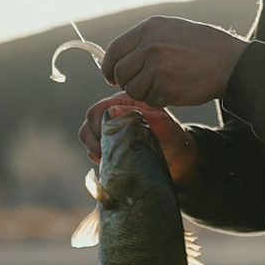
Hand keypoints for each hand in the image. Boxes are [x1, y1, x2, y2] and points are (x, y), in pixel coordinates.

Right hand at [79, 94, 199, 186]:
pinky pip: (91, 148)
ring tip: (111, 159)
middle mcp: (115, 111)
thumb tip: (113, 110)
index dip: (99, 127)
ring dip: (95, 149)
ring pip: (87, 134)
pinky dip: (97, 156)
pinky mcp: (108, 142)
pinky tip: (112, 162)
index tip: (111, 142)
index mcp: (126, 102)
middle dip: (97, 140)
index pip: (99, 110)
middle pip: (90, 122)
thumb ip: (142, 115)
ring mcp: (110, 126)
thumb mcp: (163, 126)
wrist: (178, 156)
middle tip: (111, 154)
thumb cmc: (172, 138)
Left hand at [101, 16, 247, 107]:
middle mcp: (150, 46)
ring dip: (144, 93)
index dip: (109, 66)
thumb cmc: (203, 46)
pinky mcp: (166, 88)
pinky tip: (174, 90)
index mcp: (150, 28)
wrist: (230, 62)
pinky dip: (159, 100)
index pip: (115, 50)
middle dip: (128, 82)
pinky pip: (150, 100)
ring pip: (133, 90)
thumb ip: (145, 40)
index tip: (111, 76)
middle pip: (121, 72)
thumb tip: (119, 59)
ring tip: (162, 86)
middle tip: (141, 85)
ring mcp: (157, 68)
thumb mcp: (172, 29)